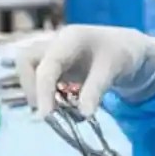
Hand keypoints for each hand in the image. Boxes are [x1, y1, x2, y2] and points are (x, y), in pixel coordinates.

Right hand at [14, 25, 154, 115]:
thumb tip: (83, 115)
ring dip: (36, 91)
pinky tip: (62, 105)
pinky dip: (46, 93)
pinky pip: (39, 78)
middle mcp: (56, 42)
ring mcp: (53, 52)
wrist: (128, 48)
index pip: (48, 64)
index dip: (43, 90)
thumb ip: (96, 90)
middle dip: (32, 87)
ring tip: (57, 109)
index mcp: (71, 39)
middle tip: (49, 112)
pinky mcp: (54, 64)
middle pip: (26, 61)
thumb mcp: (113, 71)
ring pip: (29, 69)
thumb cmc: (122, 54)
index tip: (47, 116)